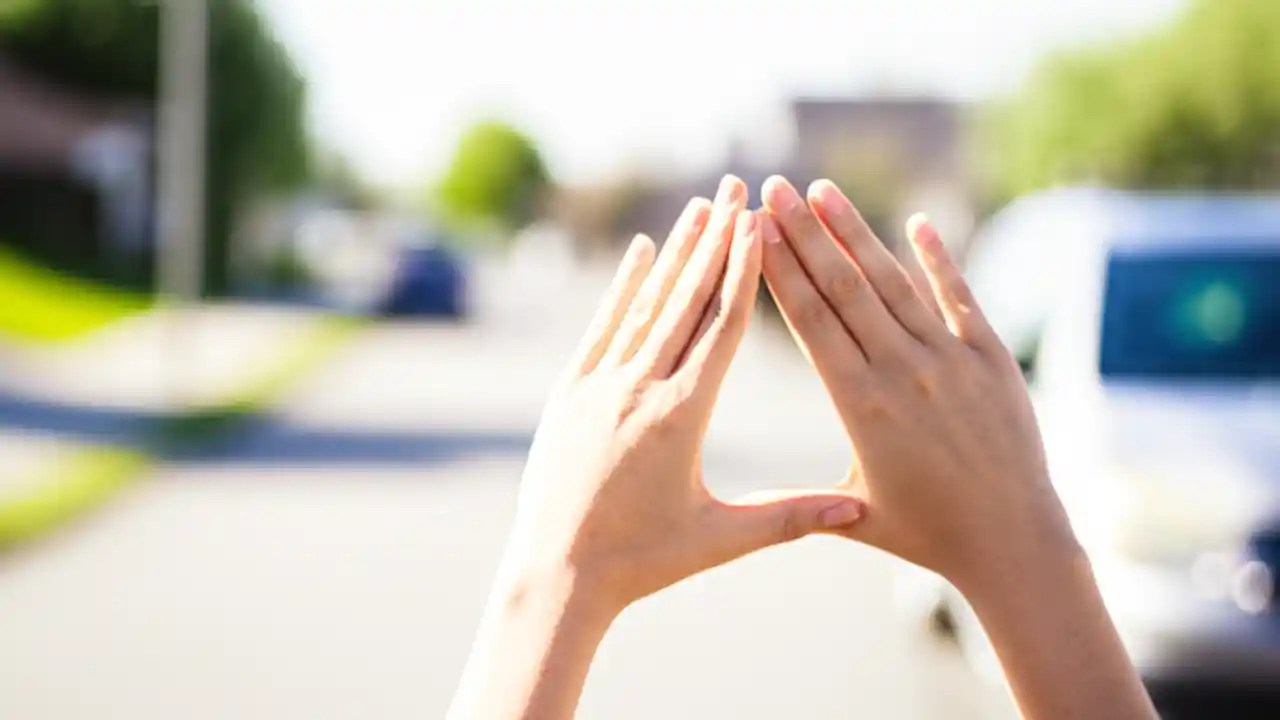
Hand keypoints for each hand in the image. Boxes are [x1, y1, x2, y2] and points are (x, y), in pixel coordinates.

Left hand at [504, 176, 865, 612]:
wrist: (554, 574)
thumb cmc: (643, 562)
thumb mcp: (719, 537)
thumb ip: (792, 517)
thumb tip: (861, 508)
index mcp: (681, 416)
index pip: (719, 328)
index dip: (742, 271)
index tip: (759, 223)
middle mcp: (638, 389)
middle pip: (685, 301)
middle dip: (715, 240)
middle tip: (737, 187)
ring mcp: (598, 386)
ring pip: (644, 306)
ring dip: (674, 253)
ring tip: (699, 206)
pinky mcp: (569, 393)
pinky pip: (602, 328)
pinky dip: (623, 288)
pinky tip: (641, 251)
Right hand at [759, 176, 1076, 587]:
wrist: (1012, 542)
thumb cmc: (923, 534)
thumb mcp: (851, 507)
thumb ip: (800, 489)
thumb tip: (745, 489)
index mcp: (859, 404)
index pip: (810, 318)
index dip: (779, 267)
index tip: (754, 228)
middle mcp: (901, 370)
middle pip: (842, 286)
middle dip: (803, 232)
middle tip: (774, 187)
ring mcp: (950, 359)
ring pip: (893, 281)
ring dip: (855, 232)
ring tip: (824, 190)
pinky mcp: (991, 358)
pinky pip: (960, 297)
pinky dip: (938, 258)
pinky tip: (917, 222)